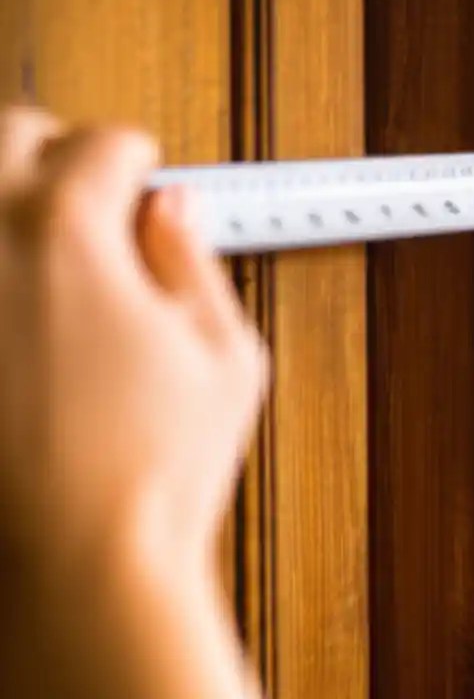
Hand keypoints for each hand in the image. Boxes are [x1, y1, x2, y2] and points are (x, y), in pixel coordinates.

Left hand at [0, 106, 266, 578]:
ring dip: (6, 199)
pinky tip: (14, 306)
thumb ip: (195, 265)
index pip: (105, 143)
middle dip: (53, 149)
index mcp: (69, 233)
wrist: (76, 567)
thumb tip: (172, 216)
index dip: (139, 160)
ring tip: (37, 244)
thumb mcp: (226, 358)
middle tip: (81, 187)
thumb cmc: (152, 476)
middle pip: (6, 131)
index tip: (141, 177)